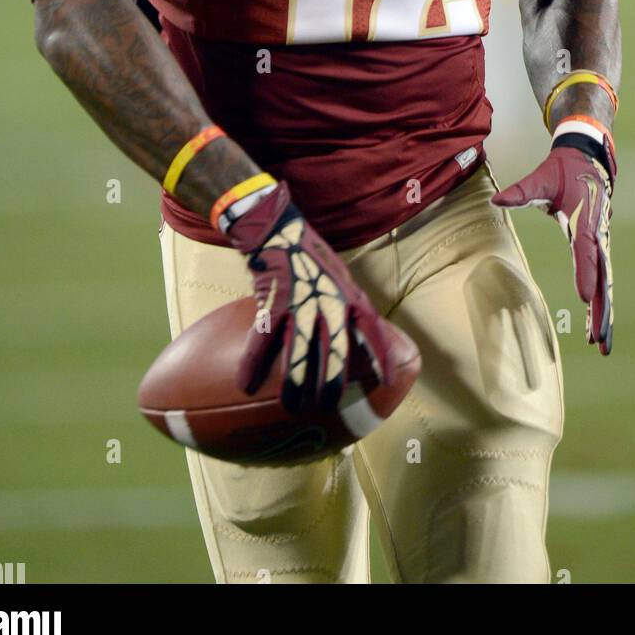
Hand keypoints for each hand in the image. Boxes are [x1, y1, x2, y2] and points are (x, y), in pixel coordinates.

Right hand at [224, 181, 396, 411]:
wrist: (278, 228)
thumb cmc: (309, 253)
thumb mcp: (339, 274)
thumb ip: (347, 301)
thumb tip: (353, 330)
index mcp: (349, 294)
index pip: (373, 329)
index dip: (382, 356)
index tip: (389, 380)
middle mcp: (330, 301)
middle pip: (336, 351)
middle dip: (332, 383)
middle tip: (326, 406)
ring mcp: (301, 302)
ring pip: (300, 352)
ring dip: (295, 383)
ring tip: (292, 407)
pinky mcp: (273, 301)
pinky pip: (261, 340)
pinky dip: (252, 364)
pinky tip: (244, 384)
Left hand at [493, 146, 613, 354]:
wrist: (588, 158)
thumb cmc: (563, 170)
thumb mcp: (541, 178)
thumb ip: (520, 192)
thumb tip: (496, 200)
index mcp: (585, 221)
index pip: (586, 253)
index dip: (586, 275)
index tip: (584, 299)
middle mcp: (598, 235)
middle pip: (602, 278)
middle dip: (600, 310)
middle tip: (598, 339)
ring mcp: (602, 242)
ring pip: (605, 284)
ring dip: (604, 314)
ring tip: (603, 345)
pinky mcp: (600, 246)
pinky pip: (602, 279)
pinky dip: (601, 303)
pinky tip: (596, 325)